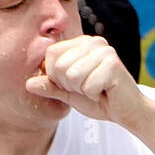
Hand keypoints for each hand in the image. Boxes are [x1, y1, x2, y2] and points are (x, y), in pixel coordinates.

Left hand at [26, 35, 141, 125]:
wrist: (126, 112)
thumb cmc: (98, 100)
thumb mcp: (68, 93)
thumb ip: (49, 87)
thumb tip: (27, 84)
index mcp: (81, 43)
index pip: (51, 54)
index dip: (56, 75)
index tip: (74, 83)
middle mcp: (93, 42)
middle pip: (59, 65)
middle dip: (70, 85)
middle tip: (88, 87)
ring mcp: (105, 51)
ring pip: (72, 75)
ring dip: (82, 90)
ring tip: (96, 89)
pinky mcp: (113, 64)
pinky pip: (87, 85)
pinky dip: (94, 94)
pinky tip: (105, 92)